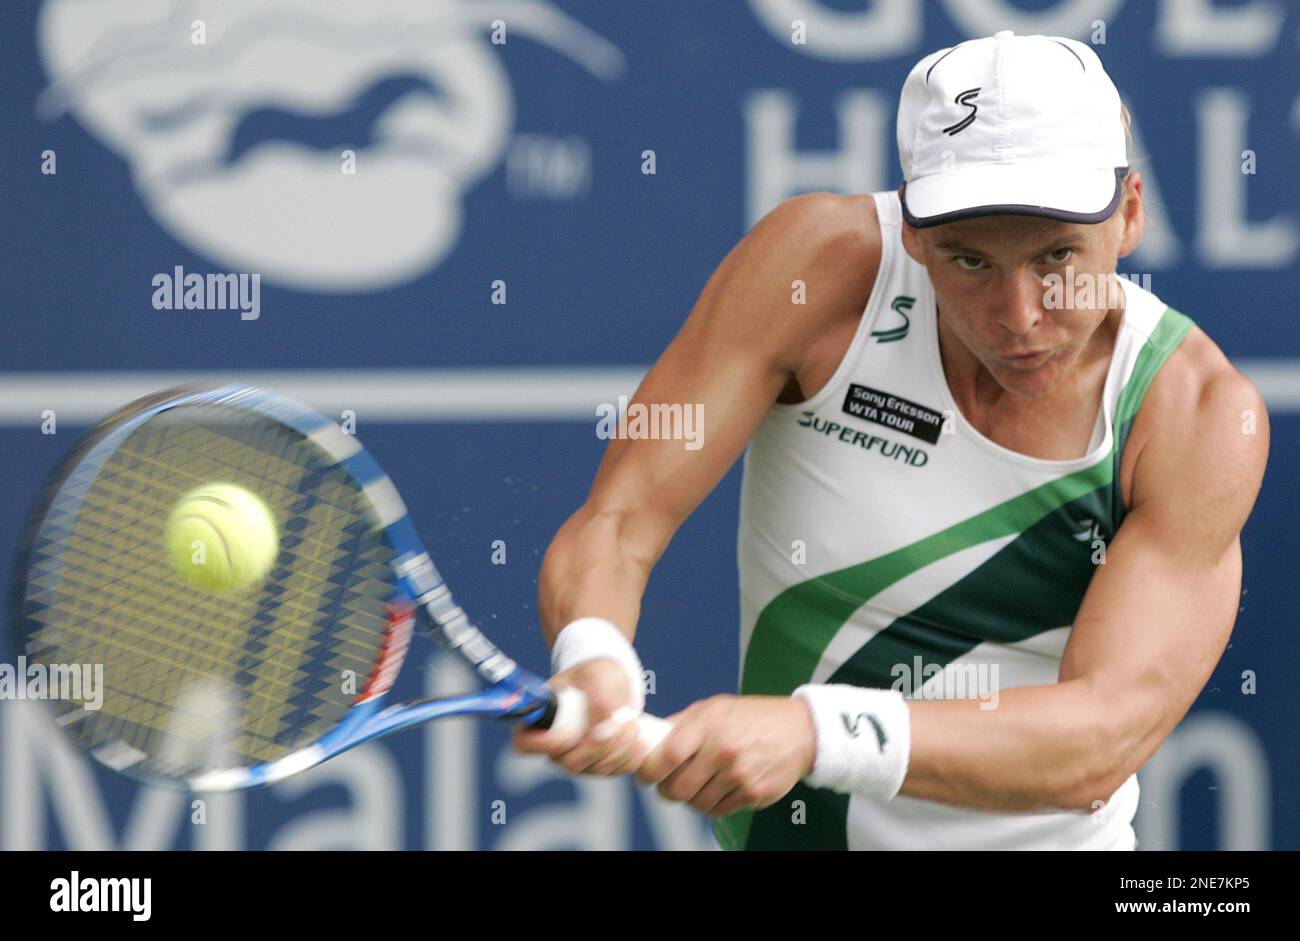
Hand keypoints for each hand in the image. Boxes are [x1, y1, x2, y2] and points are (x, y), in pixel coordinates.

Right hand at [512, 658, 648, 775]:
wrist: (612, 681)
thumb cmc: (595, 673)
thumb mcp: (597, 676)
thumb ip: (597, 701)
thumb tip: (604, 730)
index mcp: (540, 719)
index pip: (526, 744)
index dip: (546, 743)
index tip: (572, 731)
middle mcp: (555, 746)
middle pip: (570, 763)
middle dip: (600, 745)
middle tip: (620, 722)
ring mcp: (577, 758)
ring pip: (597, 769)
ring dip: (620, 747)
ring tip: (632, 723)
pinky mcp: (600, 765)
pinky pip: (617, 770)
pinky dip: (631, 755)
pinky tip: (637, 736)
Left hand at [636, 695, 815, 817]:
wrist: (800, 731)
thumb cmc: (752, 717)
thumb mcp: (714, 707)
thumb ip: (681, 724)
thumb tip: (649, 740)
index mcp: (708, 725)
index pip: (666, 757)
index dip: (649, 771)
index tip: (647, 773)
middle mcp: (723, 751)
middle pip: (676, 788)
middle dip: (667, 789)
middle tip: (670, 782)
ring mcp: (739, 775)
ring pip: (695, 803)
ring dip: (691, 797)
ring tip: (699, 781)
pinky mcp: (753, 795)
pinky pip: (717, 811)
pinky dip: (711, 804)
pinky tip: (718, 787)